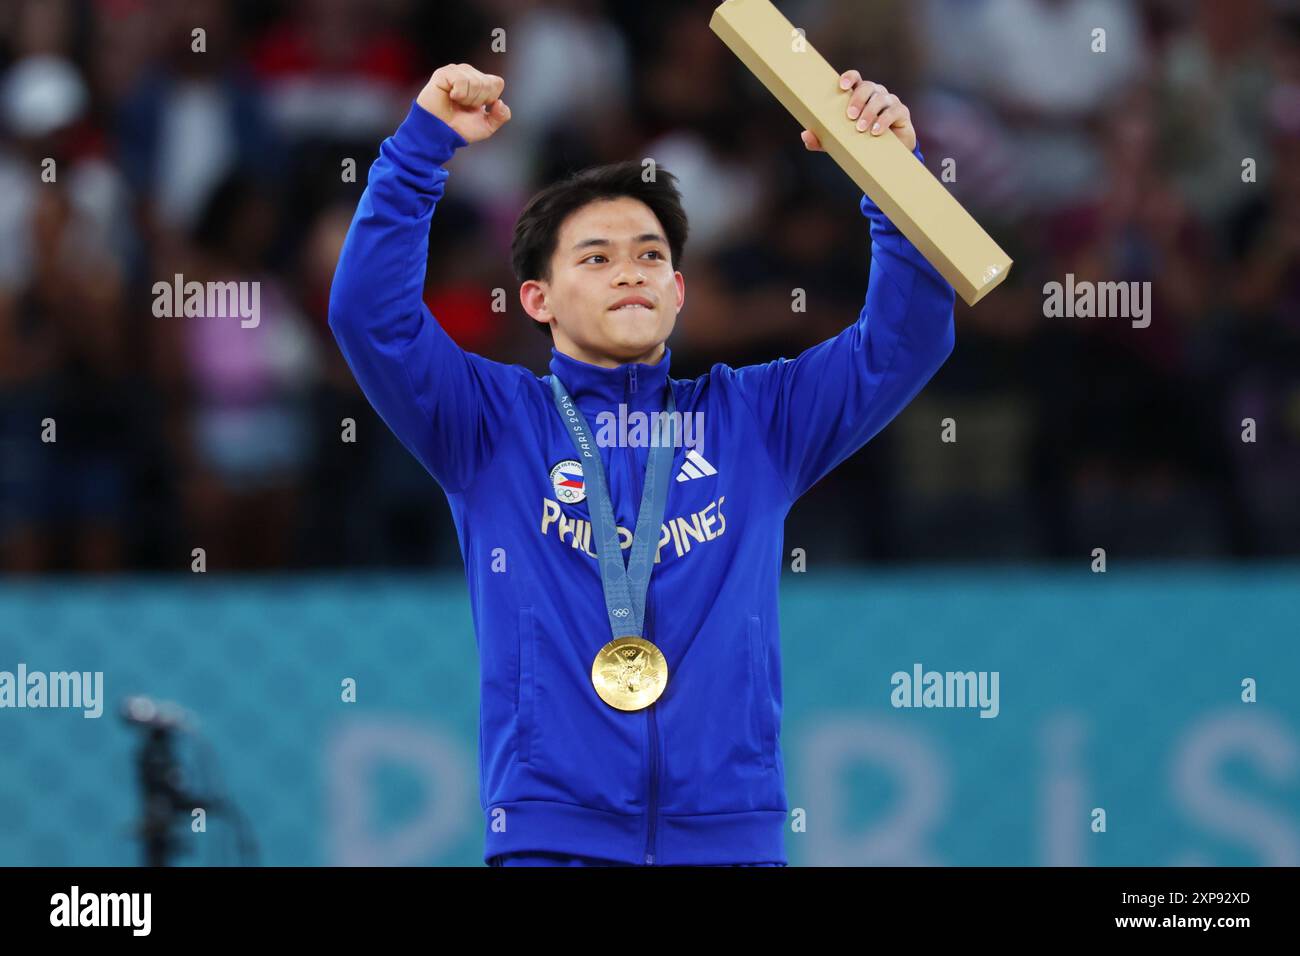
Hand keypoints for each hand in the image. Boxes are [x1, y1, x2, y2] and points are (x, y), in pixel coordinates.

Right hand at [417, 63, 511, 143]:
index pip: (497, 83)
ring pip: (475, 82)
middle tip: (464, 107)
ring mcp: (456, 72)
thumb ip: (501, 116)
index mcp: (480, 83)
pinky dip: (459, 94)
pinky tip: (450, 97)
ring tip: (456, 103)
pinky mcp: (443, 74)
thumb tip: (501, 103)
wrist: (441, 134)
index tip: (477, 108)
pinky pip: (461, 80)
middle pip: (487, 83)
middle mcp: (469, 74)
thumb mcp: (487, 126)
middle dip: (478, 101)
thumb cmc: (459, 128)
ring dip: (468, 99)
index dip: (490, 99)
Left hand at [801, 70, 915, 153]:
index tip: (842, 84)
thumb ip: (822, 139)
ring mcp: (889, 101)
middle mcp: (875, 94)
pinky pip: (894, 111)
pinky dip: (883, 120)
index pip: (856, 78)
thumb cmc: (861, 142)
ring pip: (880, 98)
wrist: (888, 157)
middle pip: (868, 87)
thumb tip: (805, 135)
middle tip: (850, 116)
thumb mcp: (839, 142)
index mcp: (859, 95)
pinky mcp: (901, 112)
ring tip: (860, 128)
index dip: (850, 77)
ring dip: (869, 112)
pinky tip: (875, 131)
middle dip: (857, 99)